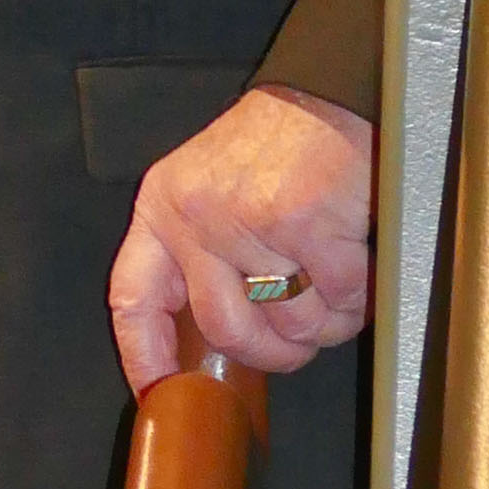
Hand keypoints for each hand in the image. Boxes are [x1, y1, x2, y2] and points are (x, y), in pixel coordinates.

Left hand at [108, 82, 373, 392]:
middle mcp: (194, 218)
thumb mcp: (202, 191)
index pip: (133, 301)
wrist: (325, 94)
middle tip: (295, 345)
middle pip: (226, 331)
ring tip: (332, 290)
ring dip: (323, 324)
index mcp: (161, 212)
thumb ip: (196, 257)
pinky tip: (355, 272)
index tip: (162, 393)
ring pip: (290, 322)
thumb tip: (210, 346)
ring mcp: (247, 221)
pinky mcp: (304, 222)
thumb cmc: (271, 147)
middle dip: (271, 354)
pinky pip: (336, 299)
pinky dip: (354, 300)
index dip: (145, 356)